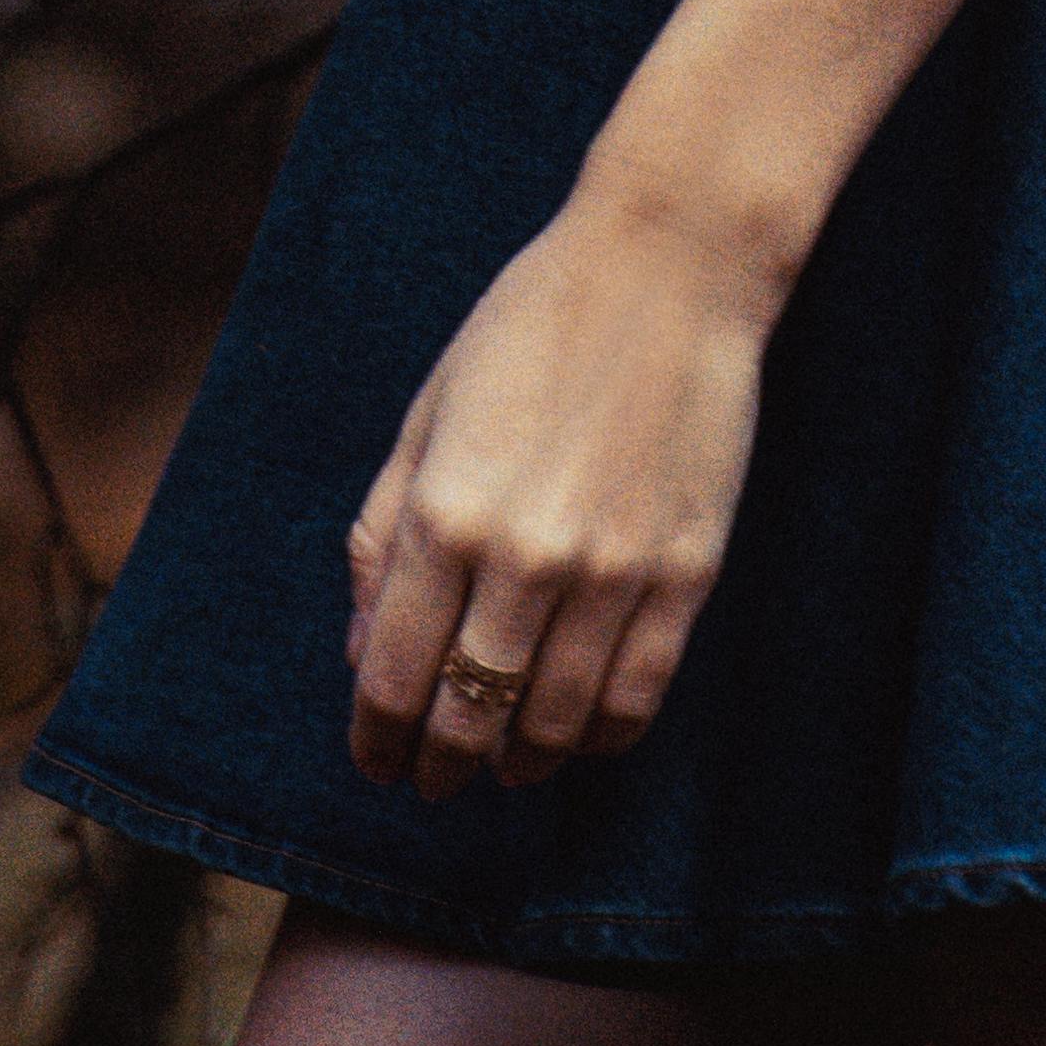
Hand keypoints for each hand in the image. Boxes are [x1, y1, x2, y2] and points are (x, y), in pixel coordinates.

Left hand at [344, 179, 769, 792]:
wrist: (670, 266)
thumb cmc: (532, 327)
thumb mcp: (428, 415)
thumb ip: (382, 537)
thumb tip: (360, 653)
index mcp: (445, 513)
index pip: (392, 676)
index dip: (377, 738)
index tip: (376, 761)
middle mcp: (523, 557)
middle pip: (466, 717)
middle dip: (438, 764)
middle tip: (433, 779)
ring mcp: (612, 572)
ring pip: (550, 725)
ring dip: (517, 762)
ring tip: (504, 764)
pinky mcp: (685, 574)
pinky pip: (636, 699)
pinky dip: (598, 737)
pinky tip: (576, 734)